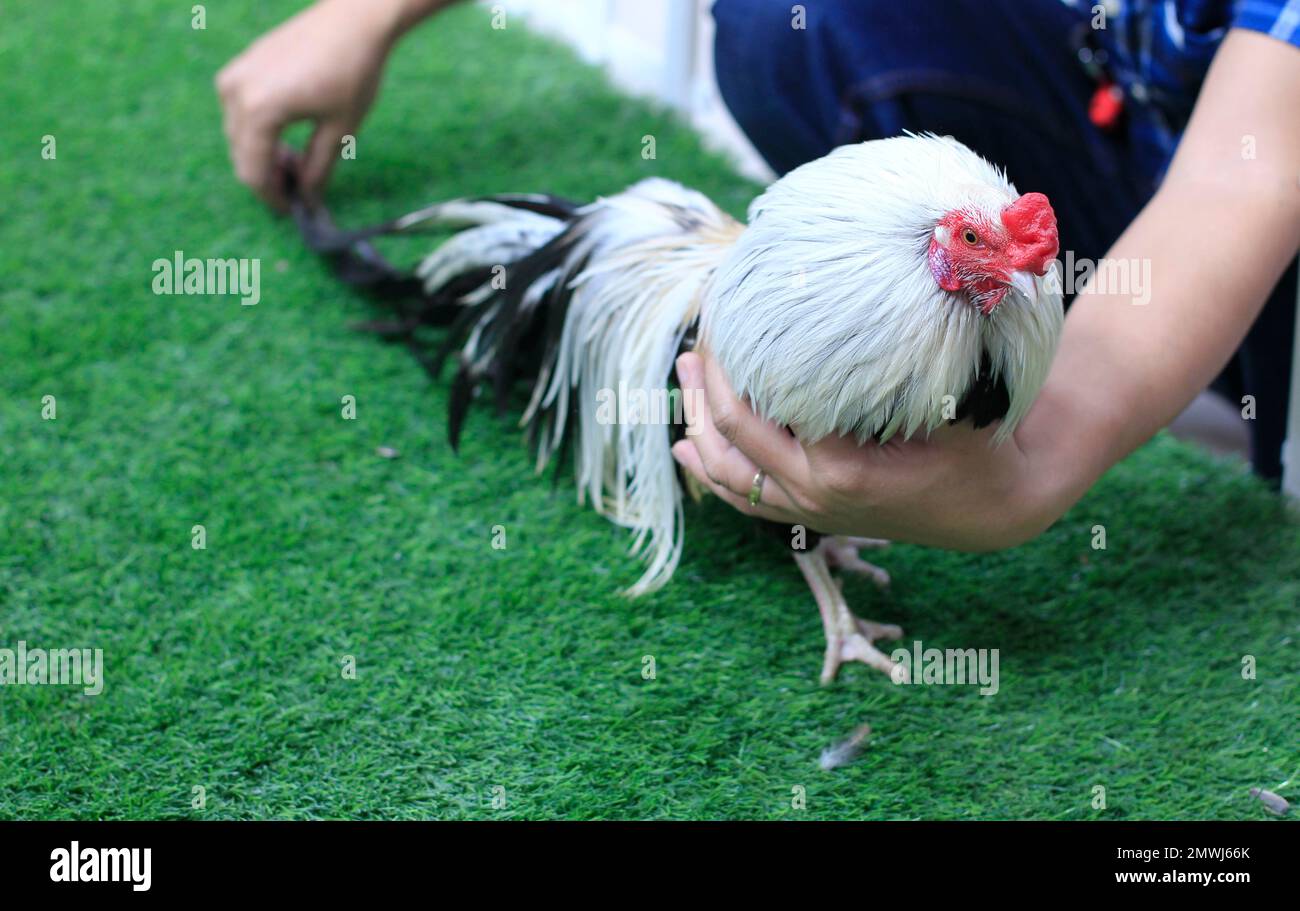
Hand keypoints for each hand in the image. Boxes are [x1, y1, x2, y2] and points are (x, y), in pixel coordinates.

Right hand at [215, 0, 414, 208]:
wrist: (353, 19)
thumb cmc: (352, 71)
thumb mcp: (340, 129)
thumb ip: (318, 169)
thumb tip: (307, 199)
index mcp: (259, 110)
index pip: (253, 172)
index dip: (273, 197)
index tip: (294, 211)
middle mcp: (235, 92)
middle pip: (241, 155)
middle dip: (268, 177)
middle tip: (301, 187)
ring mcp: (233, 76)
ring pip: (238, 136)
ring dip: (262, 156)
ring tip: (299, 161)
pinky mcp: (240, 67)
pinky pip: (239, 112)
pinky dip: (259, 132)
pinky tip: (288, 137)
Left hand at [671, 350, 1068, 549]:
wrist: (994, 508)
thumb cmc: (977, 443)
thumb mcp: (952, 397)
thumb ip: (910, 360)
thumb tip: (879, 295)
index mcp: (842, 466)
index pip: (759, 406)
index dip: (734, 358)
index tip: (728, 311)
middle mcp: (815, 494)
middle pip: (732, 434)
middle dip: (708, 380)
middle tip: (701, 333)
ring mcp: (809, 510)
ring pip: (728, 472)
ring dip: (699, 422)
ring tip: (685, 372)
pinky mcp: (810, 514)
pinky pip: (745, 497)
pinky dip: (710, 471)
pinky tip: (686, 446)